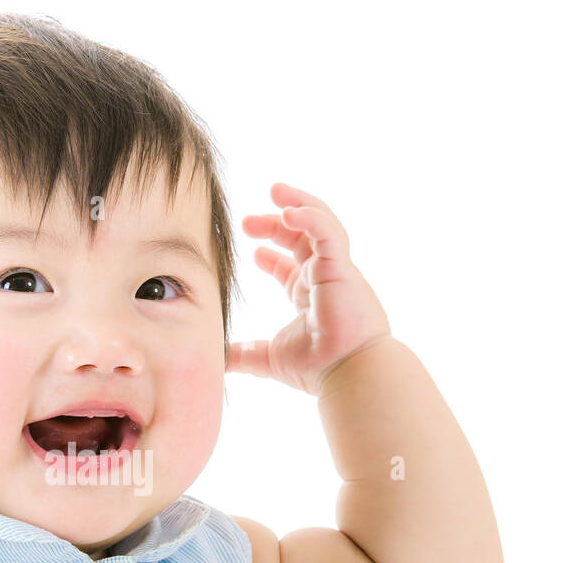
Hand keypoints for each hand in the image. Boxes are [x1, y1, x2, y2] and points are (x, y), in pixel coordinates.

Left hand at [228, 182, 391, 395]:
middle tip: (248, 222)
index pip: (293, 268)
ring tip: (275, 190)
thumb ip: (243, 355)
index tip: (253, 252)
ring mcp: (335, 270)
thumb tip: (215, 361)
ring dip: (298, 204)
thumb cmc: (318, 367)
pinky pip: (327, 231)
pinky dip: (309, 217)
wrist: (347, 373)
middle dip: (275, 224)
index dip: (273, 256)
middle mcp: (324, 279)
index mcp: (310, 297)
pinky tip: (287, 212)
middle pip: (302, 238)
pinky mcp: (342, 267)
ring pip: (321, 223)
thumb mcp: (268, 358)